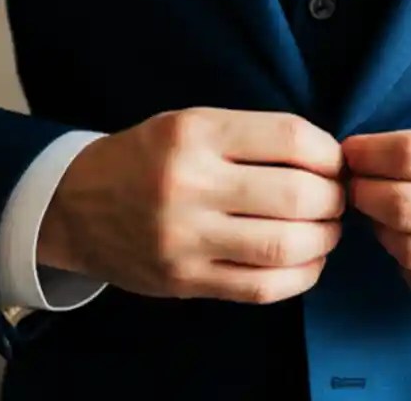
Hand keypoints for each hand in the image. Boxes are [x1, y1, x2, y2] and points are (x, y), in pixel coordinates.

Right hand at [39, 108, 344, 304]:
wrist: (74, 205)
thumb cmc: (147, 157)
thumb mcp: (190, 123)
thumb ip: (253, 136)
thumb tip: (328, 160)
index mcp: (195, 134)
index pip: (290, 139)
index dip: (329, 154)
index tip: (335, 162)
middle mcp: (189, 185)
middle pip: (297, 196)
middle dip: (334, 198)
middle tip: (336, 198)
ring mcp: (185, 239)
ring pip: (284, 246)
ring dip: (324, 239)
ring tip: (326, 229)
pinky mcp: (184, 280)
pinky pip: (261, 287)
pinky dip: (300, 275)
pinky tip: (308, 261)